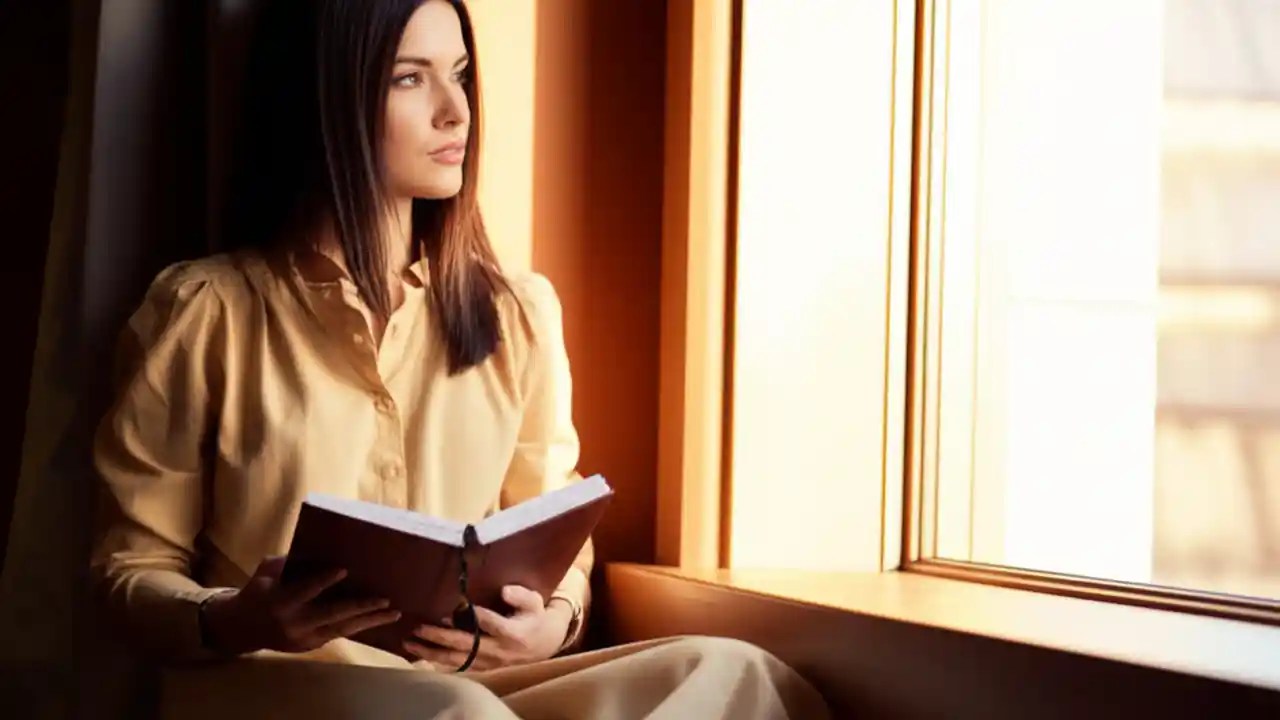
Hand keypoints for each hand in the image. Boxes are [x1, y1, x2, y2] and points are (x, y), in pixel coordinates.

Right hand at [203, 556, 401, 654]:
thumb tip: (320, 547)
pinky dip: (360, 626)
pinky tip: (379, 620)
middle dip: (361, 606)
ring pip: (342, 629)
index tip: (344, 569)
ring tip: (394, 614)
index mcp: (280, 602)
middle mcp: (294, 623)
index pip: (305, 590)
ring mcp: (304, 638)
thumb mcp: (266, 572)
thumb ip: (289, 562)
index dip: (323, 580)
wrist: (241, 629)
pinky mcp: (311, 646)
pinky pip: (339, 634)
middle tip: (385, 599)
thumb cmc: (257, 591)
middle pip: (332, 615)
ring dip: (370, 621)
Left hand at [404, 585, 571, 670]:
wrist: (542, 644)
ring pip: (457, 659)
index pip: (491, 624)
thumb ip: (521, 595)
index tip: (458, 605)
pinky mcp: (482, 667)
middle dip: (440, 636)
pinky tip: (419, 653)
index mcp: (513, 633)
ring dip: (432, 652)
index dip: (476, 616)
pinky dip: (437, 661)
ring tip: (409, 642)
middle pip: (466, 644)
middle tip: (418, 626)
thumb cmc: (534, 616)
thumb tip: (504, 590)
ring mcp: (489, 662)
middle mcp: (498, 650)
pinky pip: (457, 666)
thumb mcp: (535, 601)